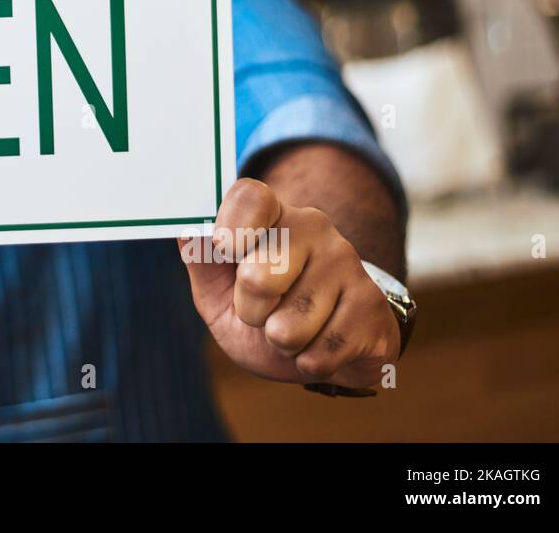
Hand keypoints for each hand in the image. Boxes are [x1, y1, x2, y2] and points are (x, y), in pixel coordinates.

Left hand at [177, 178, 400, 389]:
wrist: (325, 351)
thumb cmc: (265, 316)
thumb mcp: (219, 293)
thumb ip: (202, 264)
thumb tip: (188, 233)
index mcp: (272, 215)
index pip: (251, 197)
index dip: (232, 226)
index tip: (227, 251)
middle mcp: (312, 227)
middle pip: (256, 278)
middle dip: (249, 312)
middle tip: (263, 310)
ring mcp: (346, 262)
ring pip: (289, 326)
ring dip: (282, 342)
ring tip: (295, 328)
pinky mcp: (371, 304)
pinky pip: (319, 354)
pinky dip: (309, 362)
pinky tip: (322, 345)